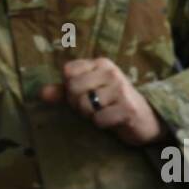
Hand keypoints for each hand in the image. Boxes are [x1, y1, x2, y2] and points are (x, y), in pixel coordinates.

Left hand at [40, 58, 163, 145]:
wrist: (146, 119)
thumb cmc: (113, 104)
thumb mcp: (89, 93)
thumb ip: (64, 92)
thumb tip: (42, 94)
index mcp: (100, 63)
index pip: (68, 72)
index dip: (69, 88)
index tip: (83, 94)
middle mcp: (111, 72)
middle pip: (73, 88)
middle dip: (78, 104)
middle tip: (94, 107)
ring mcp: (120, 89)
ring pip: (84, 105)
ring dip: (90, 115)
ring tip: (104, 113)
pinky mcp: (127, 108)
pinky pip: (99, 119)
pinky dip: (102, 124)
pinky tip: (113, 121)